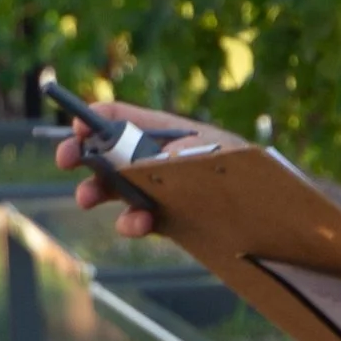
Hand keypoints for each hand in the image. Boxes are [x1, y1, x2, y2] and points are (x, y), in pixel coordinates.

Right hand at [52, 100, 246, 236]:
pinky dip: (130, 222)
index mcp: (166, 131)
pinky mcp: (165, 218)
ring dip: (95, 191)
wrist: (275, 216)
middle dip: (82, 153)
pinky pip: (137, 218)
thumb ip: (179, 154)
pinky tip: (136, 224)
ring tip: (86, 199)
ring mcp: (157, 189)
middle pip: (107, 150)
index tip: (77, 129)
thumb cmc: (249, 172)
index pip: (120, 115)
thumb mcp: (215, 154)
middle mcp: (156, 157)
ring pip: (114, 187)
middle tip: (65, 161)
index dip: (94, 117)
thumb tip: (149, 159)